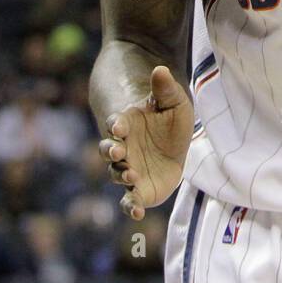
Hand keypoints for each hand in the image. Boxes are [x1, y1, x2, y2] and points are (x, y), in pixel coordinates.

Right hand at [98, 65, 193, 219]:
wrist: (171, 136)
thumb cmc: (168, 114)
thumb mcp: (173, 98)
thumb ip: (165, 87)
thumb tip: (160, 68)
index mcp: (126, 123)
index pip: (115, 122)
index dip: (115, 123)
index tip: (119, 125)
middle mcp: (123, 147)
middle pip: (108, 150)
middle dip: (112, 151)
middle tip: (120, 151)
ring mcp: (129, 167)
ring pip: (116, 174)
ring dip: (121, 176)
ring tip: (131, 176)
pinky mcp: (140, 188)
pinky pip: (131, 199)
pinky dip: (132, 207)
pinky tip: (138, 213)